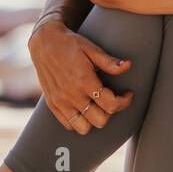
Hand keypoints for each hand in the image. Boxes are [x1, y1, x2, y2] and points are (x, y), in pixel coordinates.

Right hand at [27, 18, 133, 134]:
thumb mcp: (91, 49)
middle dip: (110, 111)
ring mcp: (60, 102)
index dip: (124, 101)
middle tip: (111, 99)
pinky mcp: (52, 104)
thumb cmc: (69, 44)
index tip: (127, 94)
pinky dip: (78, 121)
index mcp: (84, 80)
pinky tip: (83, 108)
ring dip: (94, 119)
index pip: (111, 105)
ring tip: (97, 106)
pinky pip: (68, 125)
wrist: (44, 43)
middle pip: (100, 120)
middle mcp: (71, 94)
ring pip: (84, 128)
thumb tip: (128, 66)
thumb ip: (109, 62)